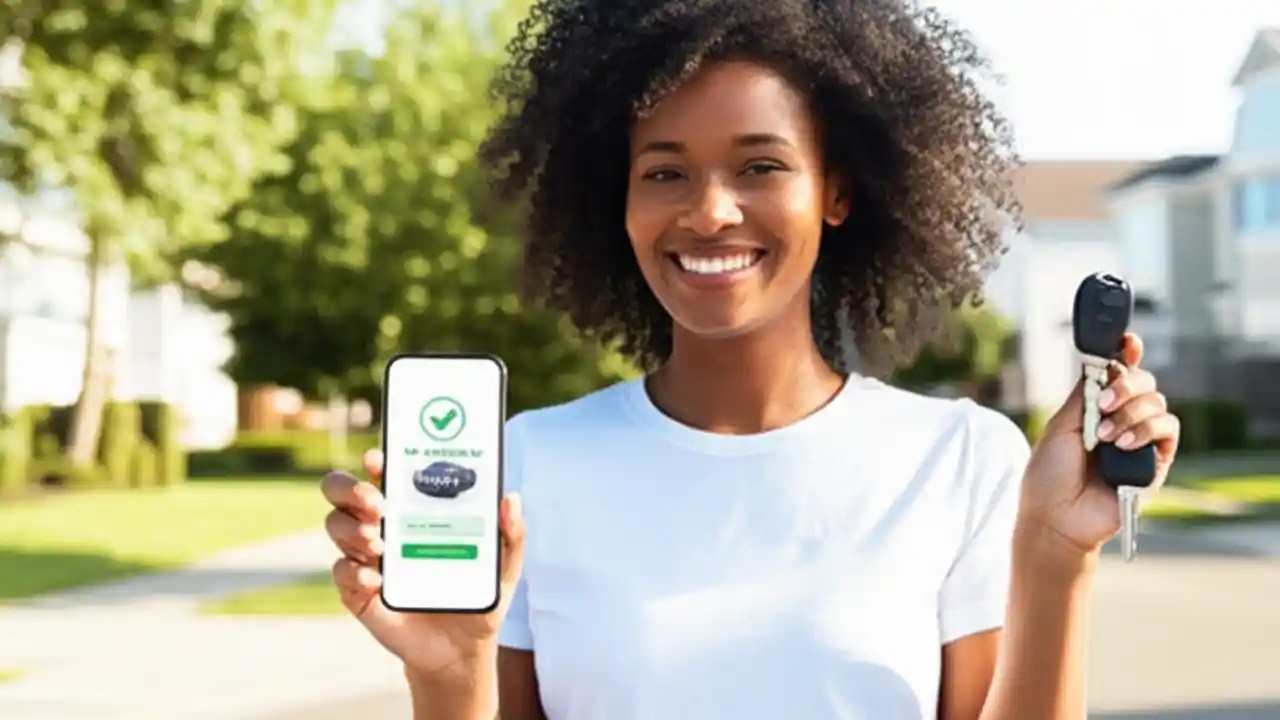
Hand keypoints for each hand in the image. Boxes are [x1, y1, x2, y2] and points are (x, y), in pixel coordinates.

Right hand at [322, 449, 525, 683]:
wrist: (461, 649)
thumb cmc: (478, 595)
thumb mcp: (503, 566)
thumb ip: (512, 534)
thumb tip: (511, 498)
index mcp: (412, 509)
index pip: (382, 473)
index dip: (375, 460)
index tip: (379, 459)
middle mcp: (382, 526)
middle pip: (342, 492)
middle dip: (350, 488)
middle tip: (376, 503)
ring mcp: (366, 558)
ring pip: (336, 525)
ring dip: (351, 528)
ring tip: (379, 543)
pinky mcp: (358, 591)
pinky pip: (341, 572)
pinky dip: (354, 571)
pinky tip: (376, 579)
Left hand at [1018, 333, 1180, 557]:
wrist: (1056, 516)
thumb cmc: (1050, 474)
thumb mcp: (1061, 426)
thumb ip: (1084, 396)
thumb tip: (1101, 364)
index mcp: (1096, 408)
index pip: (1119, 372)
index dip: (1127, 352)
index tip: (1127, 340)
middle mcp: (1122, 419)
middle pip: (1144, 381)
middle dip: (1127, 384)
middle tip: (1105, 404)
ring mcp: (1140, 439)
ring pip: (1157, 403)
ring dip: (1132, 413)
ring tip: (1106, 437)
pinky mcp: (1155, 462)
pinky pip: (1168, 431)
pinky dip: (1147, 430)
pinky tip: (1124, 444)